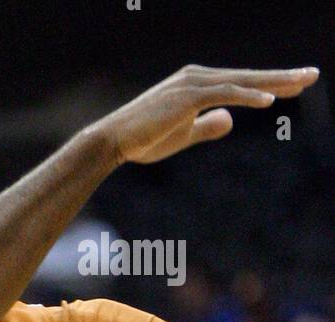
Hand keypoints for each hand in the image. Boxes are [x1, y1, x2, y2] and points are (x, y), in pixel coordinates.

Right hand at [93, 64, 318, 165]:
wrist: (113, 142)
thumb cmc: (143, 140)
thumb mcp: (183, 134)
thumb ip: (207, 126)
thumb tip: (231, 120)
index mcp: (197, 85)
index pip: (241, 82)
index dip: (271, 82)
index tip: (297, 85)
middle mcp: (197, 77)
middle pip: (248, 76)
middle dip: (282, 77)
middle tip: (312, 76)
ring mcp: (192, 85)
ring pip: (241, 81)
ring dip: (272, 82)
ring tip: (300, 85)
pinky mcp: (187, 97)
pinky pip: (224, 94)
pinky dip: (247, 95)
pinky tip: (269, 100)